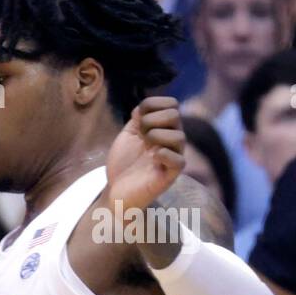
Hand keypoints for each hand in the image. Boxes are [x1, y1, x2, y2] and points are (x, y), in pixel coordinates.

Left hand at [105, 96, 185, 213]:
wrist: (116, 190)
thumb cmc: (123, 163)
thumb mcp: (127, 135)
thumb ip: (137, 119)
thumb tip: (143, 106)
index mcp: (163, 128)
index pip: (171, 104)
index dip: (153, 104)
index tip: (136, 117)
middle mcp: (171, 140)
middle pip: (175, 115)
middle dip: (152, 119)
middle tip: (140, 135)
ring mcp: (172, 157)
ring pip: (179, 136)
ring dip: (156, 136)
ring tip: (145, 146)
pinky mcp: (170, 175)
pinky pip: (179, 161)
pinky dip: (165, 154)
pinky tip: (153, 157)